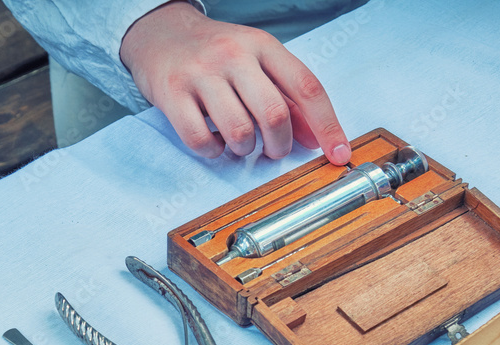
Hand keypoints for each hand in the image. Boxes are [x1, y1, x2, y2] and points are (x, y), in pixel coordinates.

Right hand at [120, 1, 351, 163]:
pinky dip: (213, 151)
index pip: (306, 87)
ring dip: (244, 150)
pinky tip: (213, 141)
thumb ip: (287, 99)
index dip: (328, 126)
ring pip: (239, 132)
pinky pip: (200, 140)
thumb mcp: (256, 64)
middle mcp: (233, 55)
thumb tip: (314, 138)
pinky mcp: (172, 94)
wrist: (160, 35)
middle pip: (273, 114)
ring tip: (239, 143)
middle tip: (273, 151)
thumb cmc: (214, 55)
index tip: (339, 154)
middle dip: (279, 145)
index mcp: (262, 45)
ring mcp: (201, 74)